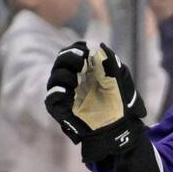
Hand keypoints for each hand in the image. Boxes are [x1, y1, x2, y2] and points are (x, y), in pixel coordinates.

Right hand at [45, 42, 147, 162]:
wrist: (119, 125)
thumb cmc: (120, 102)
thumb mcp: (119, 77)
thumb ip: (108, 61)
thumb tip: (96, 46)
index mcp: (85, 70)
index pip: (72, 53)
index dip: (76, 48)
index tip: (85, 49)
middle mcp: (74, 80)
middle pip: (60, 62)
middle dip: (68, 57)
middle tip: (81, 58)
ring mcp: (67, 95)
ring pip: (54, 79)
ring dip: (63, 74)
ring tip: (76, 79)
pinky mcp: (63, 110)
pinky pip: (51, 99)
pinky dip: (56, 92)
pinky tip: (66, 90)